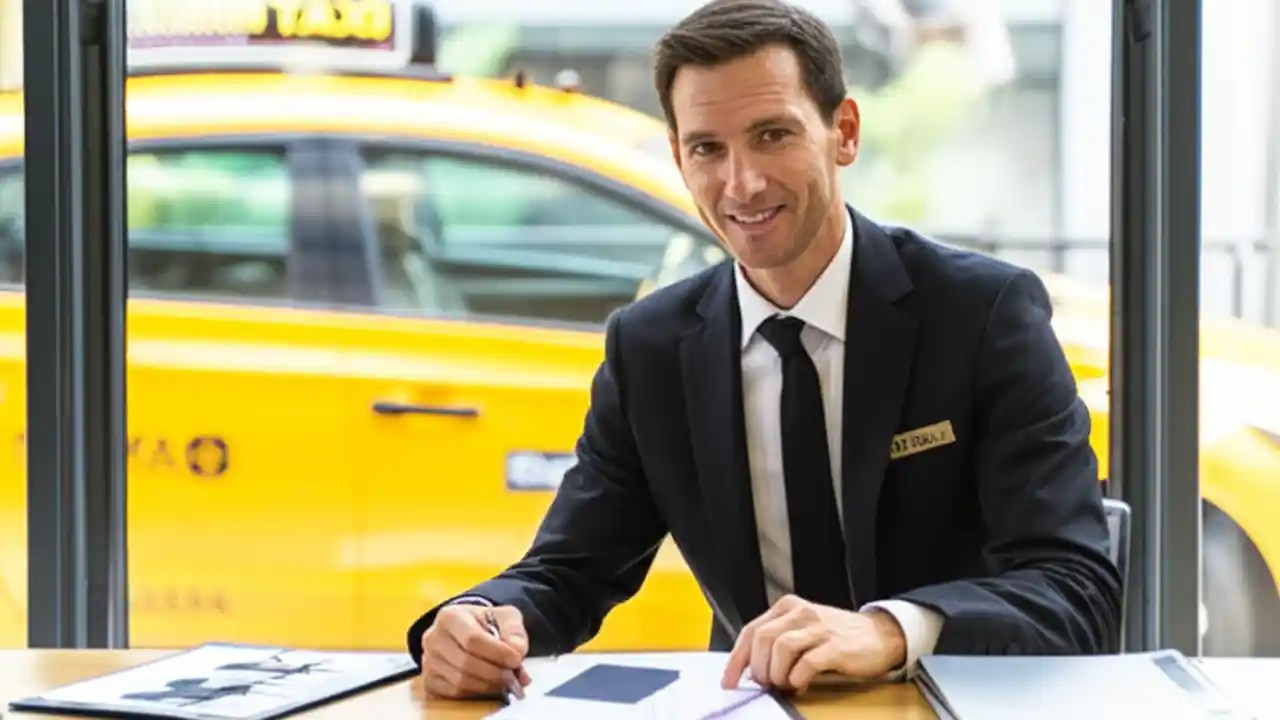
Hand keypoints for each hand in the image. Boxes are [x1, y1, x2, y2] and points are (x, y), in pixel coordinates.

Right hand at [420, 604, 532, 698]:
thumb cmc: (485, 623)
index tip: (516, 659)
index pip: (472, 639)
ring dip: (488, 685)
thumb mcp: (504, 616)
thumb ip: (513, 630)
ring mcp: (429, 661)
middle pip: (466, 662)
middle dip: (495, 672)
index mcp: (450, 616)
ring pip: (460, 681)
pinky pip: (454, 693)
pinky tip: (490, 685)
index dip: (497, 652)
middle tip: (514, 675)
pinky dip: (476, 693)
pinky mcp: (430, 680)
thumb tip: (517, 649)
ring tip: (505, 681)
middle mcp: (433, 638)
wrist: (466, 631)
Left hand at [721, 594, 906, 691]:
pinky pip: (807, 662)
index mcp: (787, 607)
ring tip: (785, 684)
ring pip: (781, 648)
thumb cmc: (836, 637)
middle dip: (758, 668)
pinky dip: (798, 677)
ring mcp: (819, 628)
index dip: (736, 659)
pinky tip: (801, 683)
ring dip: (777, 674)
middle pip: (762, 639)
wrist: (880, 636)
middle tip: (766, 684)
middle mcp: (801, 613)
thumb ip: (777, 642)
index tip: (729, 681)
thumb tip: (749, 670)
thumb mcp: (802, 630)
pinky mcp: (836, 646)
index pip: (751, 631)